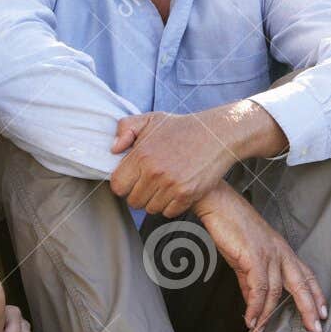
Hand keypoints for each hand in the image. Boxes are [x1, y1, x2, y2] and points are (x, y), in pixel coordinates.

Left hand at [110, 109, 238, 216]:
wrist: (217, 134)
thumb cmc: (184, 128)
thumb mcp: (151, 119)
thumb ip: (126, 128)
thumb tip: (114, 150)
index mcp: (141, 155)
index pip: (118, 186)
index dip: (124, 184)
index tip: (133, 179)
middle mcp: (154, 172)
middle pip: (133, 201)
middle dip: (140, 194)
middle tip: (151, 182)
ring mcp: (171, 185)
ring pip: (151, 208)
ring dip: (156, 200)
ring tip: (166, 184)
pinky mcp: (187, 194)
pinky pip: (169, 212)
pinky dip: (172, 205)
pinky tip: (177, 190)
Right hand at [193, 184, 326, 331]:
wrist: (219, 205)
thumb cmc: (233, 227)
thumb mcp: (247, 257)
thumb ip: (251, 281)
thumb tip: (252, 303)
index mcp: (283, 251)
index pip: (306, 275)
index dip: (316, 294)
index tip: (323, 312)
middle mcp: (281, 253)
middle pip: (302, 284)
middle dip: (309, 308)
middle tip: (315, 328)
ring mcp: (270, 255)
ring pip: (276, 292)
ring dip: (266, 315)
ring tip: (259, 330)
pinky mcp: (254, 258)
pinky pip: (259, 289)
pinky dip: (254, 307)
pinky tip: (250, 319)